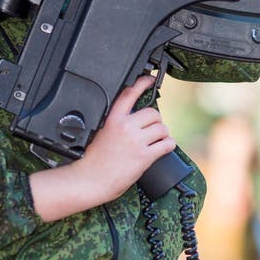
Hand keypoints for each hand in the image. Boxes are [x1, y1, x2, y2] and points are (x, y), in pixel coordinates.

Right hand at [29, 76, 175, 221]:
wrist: (90, 179)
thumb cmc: (93, 159)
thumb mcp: (100, 131)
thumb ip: (116, 122)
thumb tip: (134, 117)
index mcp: (113, 118)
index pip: (129, 93)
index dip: (142, 83)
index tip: (150, 79)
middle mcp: (125, 127)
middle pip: (153, 113)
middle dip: (155, 121)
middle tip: (151, 129)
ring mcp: (136, 141)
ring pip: (162, 128)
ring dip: (162, 134)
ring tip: (155, 141)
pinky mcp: (144, 156)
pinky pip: (167, 144)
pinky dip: (168, 145)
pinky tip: (163, 148)